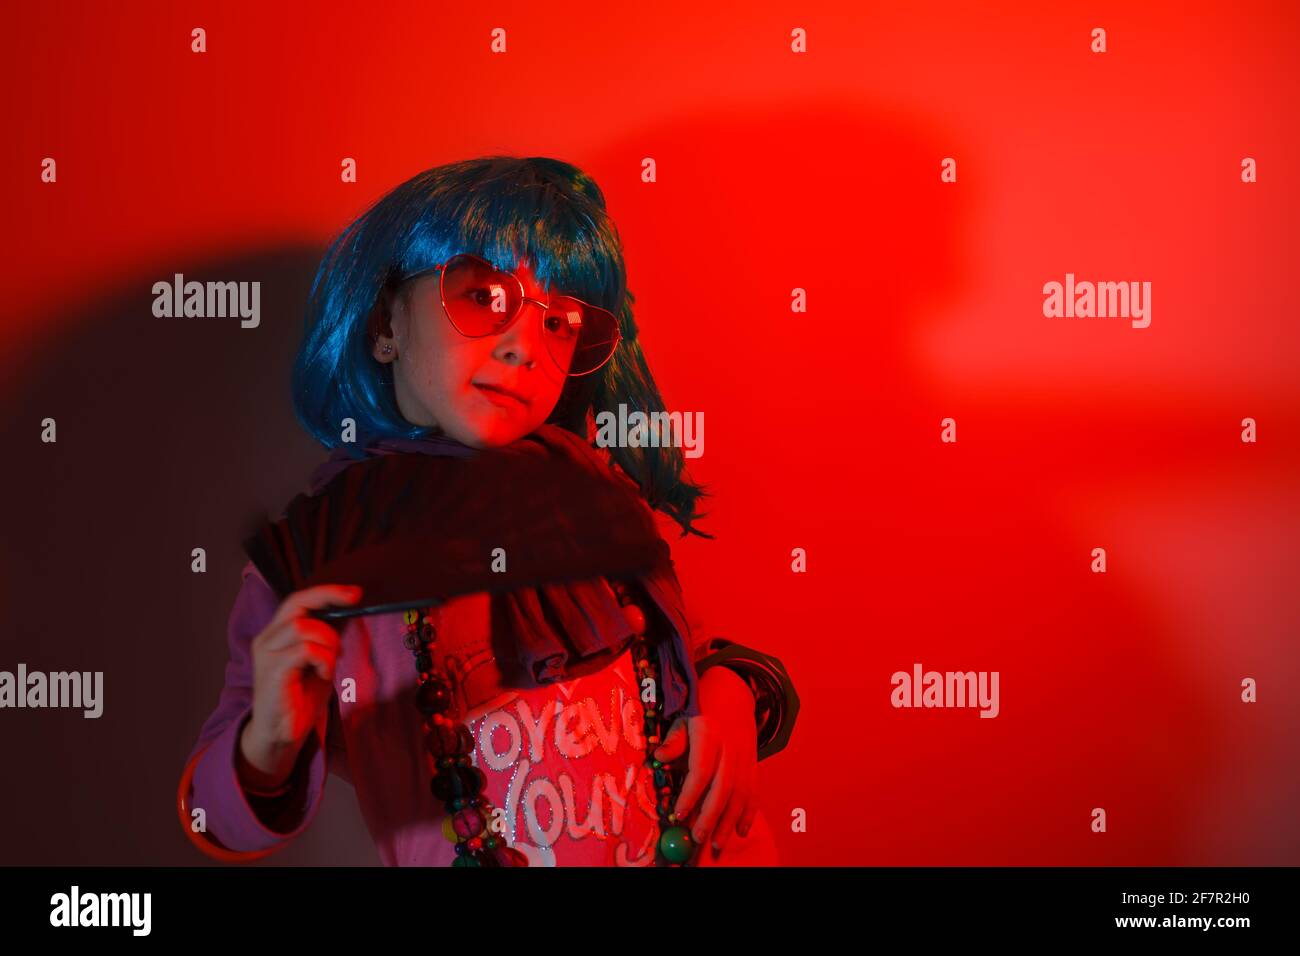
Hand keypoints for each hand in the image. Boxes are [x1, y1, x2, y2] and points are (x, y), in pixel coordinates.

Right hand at [240, 584, 359, 788]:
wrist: (282, 734)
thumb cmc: (300, 697)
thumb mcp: (319, 661)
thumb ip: (327, 637)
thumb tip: (349, 611)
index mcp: (275, 634)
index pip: (298, 600)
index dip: (326, 592)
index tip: (354, 592)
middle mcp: (266, 640)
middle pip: (297, 604)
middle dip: (329, 600)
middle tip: (354, 607)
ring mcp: (266, 655)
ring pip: (304, 628)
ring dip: (328, 642)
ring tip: (330, 663)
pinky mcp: (272, 672)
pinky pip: (305, 651)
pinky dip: (323, 660)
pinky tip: (324, 674)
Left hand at [653, 665, 757, 859]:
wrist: (733, 694)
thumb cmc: (699, 709)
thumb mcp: (682, 718)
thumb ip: (673, 740)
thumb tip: (659, 757)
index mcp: (709, 735)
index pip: (701, 770)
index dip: (690, 795)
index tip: (677, 816)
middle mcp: (730, 749)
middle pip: (723, 788)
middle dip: (711, 817)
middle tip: (697, 839)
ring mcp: (745, 758)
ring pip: (740, 794)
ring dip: (729, 822)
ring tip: (718, 845)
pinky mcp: (754, 764)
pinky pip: (753, 791)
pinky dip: (749, 813)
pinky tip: (741, 831)